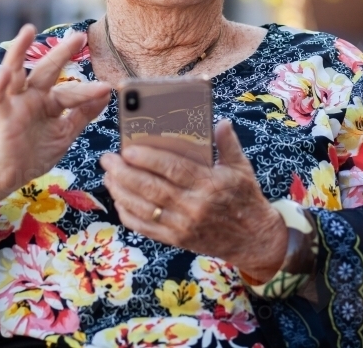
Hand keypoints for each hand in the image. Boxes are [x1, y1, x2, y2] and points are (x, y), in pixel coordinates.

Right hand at [0, 24, 111, 193]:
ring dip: (19, 51)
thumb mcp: (65, 133)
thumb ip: (83, 114)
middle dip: (61, 52)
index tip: (107, 87)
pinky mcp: (2, 116)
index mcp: (49, 102)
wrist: (11, 175)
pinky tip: (5, 72)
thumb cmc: (35, 153)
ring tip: (28, 31)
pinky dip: (0, 84)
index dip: (88, 91)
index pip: (71, 92)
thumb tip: (105, 93)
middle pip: (47, 69)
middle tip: (78, 36)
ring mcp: (16, 103)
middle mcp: (32, 96)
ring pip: (16, 71)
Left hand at [100, 119, 287, 280]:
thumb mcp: (242, 168)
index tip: (128, 149)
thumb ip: (228, 144)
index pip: (173, 169)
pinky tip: (118, 201)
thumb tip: (220, 122)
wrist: (254, 240)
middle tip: (108, 159)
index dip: (148, 159)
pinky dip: (128, 215)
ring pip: (144, 208)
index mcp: (210, 184)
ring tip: (108, 176)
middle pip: (151, 189)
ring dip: (121, 192)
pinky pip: (146, 228)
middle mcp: (194, 207)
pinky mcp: (177, 240)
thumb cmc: (246, 198)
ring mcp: (183, 226)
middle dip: (124, 173)